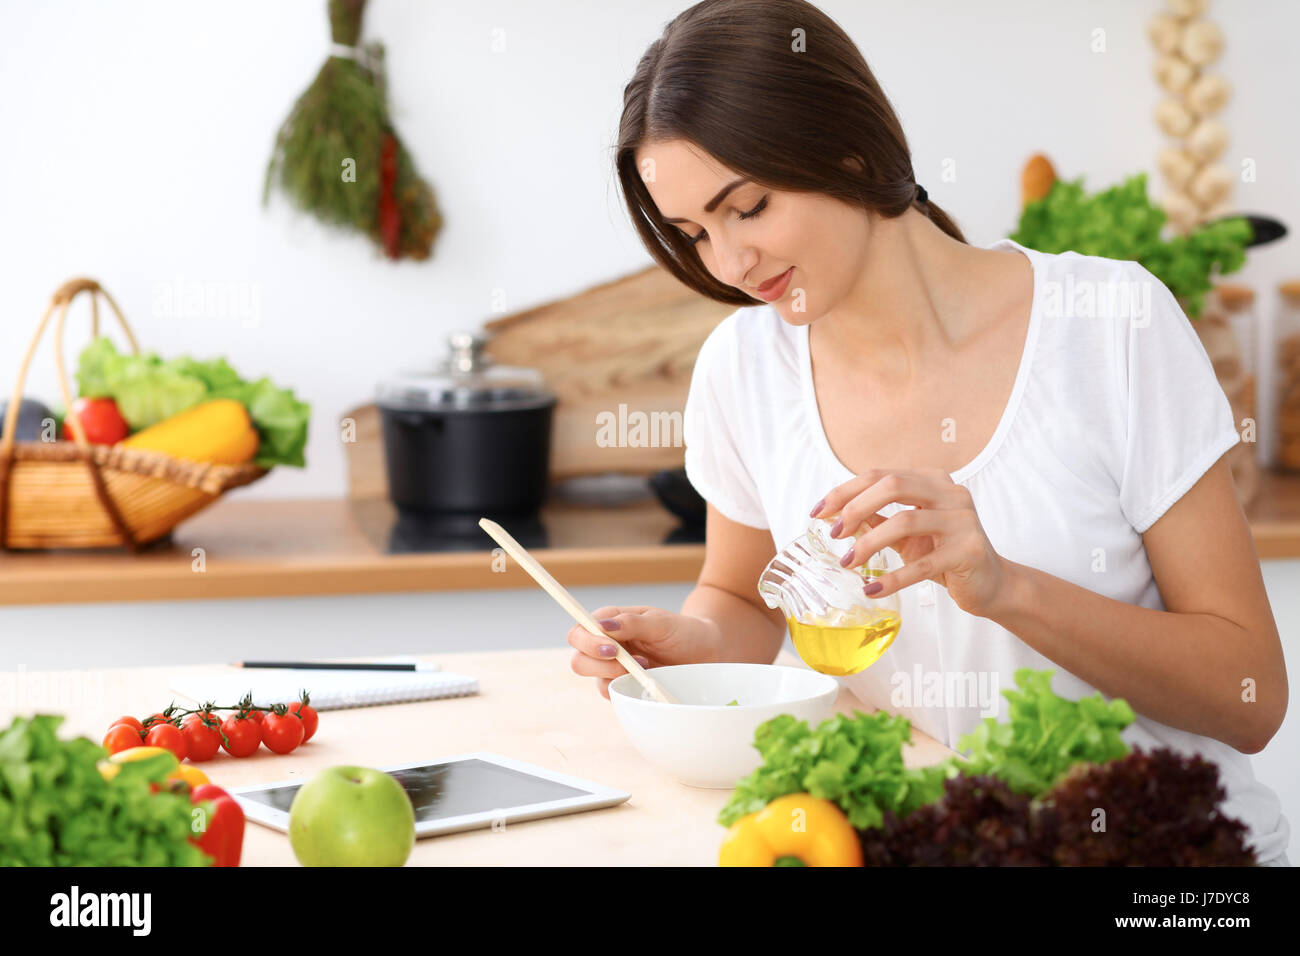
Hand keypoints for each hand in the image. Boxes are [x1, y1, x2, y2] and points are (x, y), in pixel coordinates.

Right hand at [567, 606, 721, 699]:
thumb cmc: (684, 632)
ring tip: (646, 667)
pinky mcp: (626, 688)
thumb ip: (632, 623)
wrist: (707, 654)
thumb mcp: (661, 622)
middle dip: (597, 662)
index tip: (610, 647)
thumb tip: (602, 626)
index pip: (581, 630)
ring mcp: (615, 669)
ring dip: (614, 676)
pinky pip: (612, 694)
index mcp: (611, 623)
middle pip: (579, 658)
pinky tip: (647, 680)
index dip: (587, 641)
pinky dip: (625, 690)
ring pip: (593, 679)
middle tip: (625, 660)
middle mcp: (607, 646)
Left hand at [810, 467, 1010, 618]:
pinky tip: (871, 589)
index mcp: (933, 481)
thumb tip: (833, 516)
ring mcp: (964, 520)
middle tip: (834, 534)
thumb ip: (876, 521)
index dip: (846, 491)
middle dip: (855, 507)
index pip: (881, 475)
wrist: (989, 584)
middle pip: (893, 485)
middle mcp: (951, 493)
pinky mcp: (969, 551)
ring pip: (905, 522)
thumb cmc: (942, 554)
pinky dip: (892, 578)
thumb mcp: (905, 535)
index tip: (819, 512)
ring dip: (869, 543)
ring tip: (849, 563)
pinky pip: (923, 564)